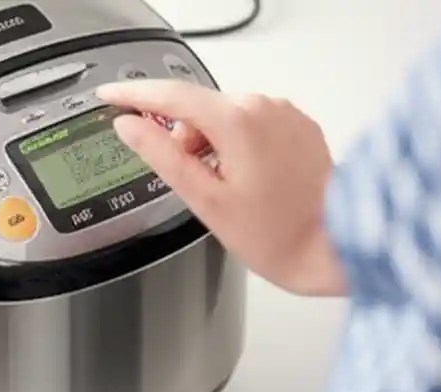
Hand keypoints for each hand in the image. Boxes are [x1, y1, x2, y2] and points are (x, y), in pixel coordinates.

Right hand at [96, 79, 344, 296]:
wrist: (331, 247)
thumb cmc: (272, 233)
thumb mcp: (204, 198)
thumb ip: (162, 155)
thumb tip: (129, 127)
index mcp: (237, 120)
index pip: (171, 96)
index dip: (133, 94)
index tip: (109, 95)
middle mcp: (264, 106)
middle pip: (198, 109)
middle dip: (182, 138)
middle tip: (192, 183)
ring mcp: (284, 114)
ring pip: (224, 116)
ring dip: (210, 144)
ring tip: (225, 189)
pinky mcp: (298, 126)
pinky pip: (252, 124)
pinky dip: (237, 144)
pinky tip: (247, 180)